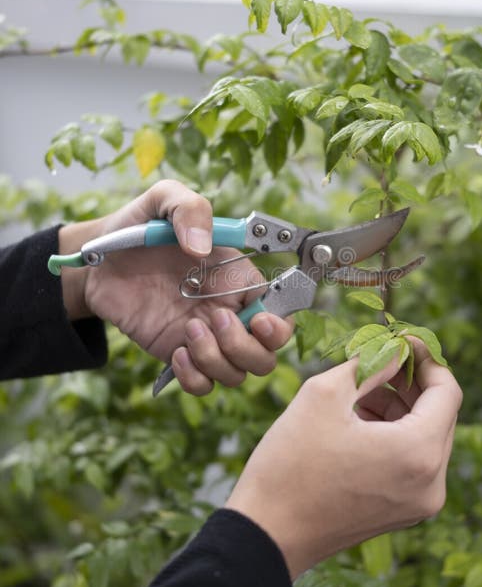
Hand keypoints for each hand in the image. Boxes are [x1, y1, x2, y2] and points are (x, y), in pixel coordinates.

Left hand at [59, 180, 293, 393]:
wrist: (97, 260)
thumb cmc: (139, 227)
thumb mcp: (164, 200)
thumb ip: (190, 209)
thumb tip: (202, 247)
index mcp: (239, 278)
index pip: (280, 312)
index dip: (278, 325)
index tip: (256, 319)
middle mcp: (229, 312)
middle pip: (266, 355)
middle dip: (246, 348)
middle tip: (212, 319)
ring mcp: (204, 338)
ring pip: (237, 374)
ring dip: (217, 360)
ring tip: (187, 330)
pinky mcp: (177, 355)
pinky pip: (203, 385)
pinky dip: (195, 378)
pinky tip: (176, 354)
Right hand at [226, 341, 461, 578]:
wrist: (266, 535)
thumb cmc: (290, 464)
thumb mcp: (325, 394)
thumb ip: (371, 364)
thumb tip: (397, 349)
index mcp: (418, 453)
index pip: (448, 391)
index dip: (427, 358)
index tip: (402, 339)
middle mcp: (431, 484)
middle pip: (441, 415)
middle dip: (412, 382)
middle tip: (379, 359)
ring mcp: (419, 504)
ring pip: (426, 437)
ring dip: (400, 408)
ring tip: (358, 394)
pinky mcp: (402, 514)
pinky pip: (414, 462)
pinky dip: (394, 436)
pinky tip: (357, 422)